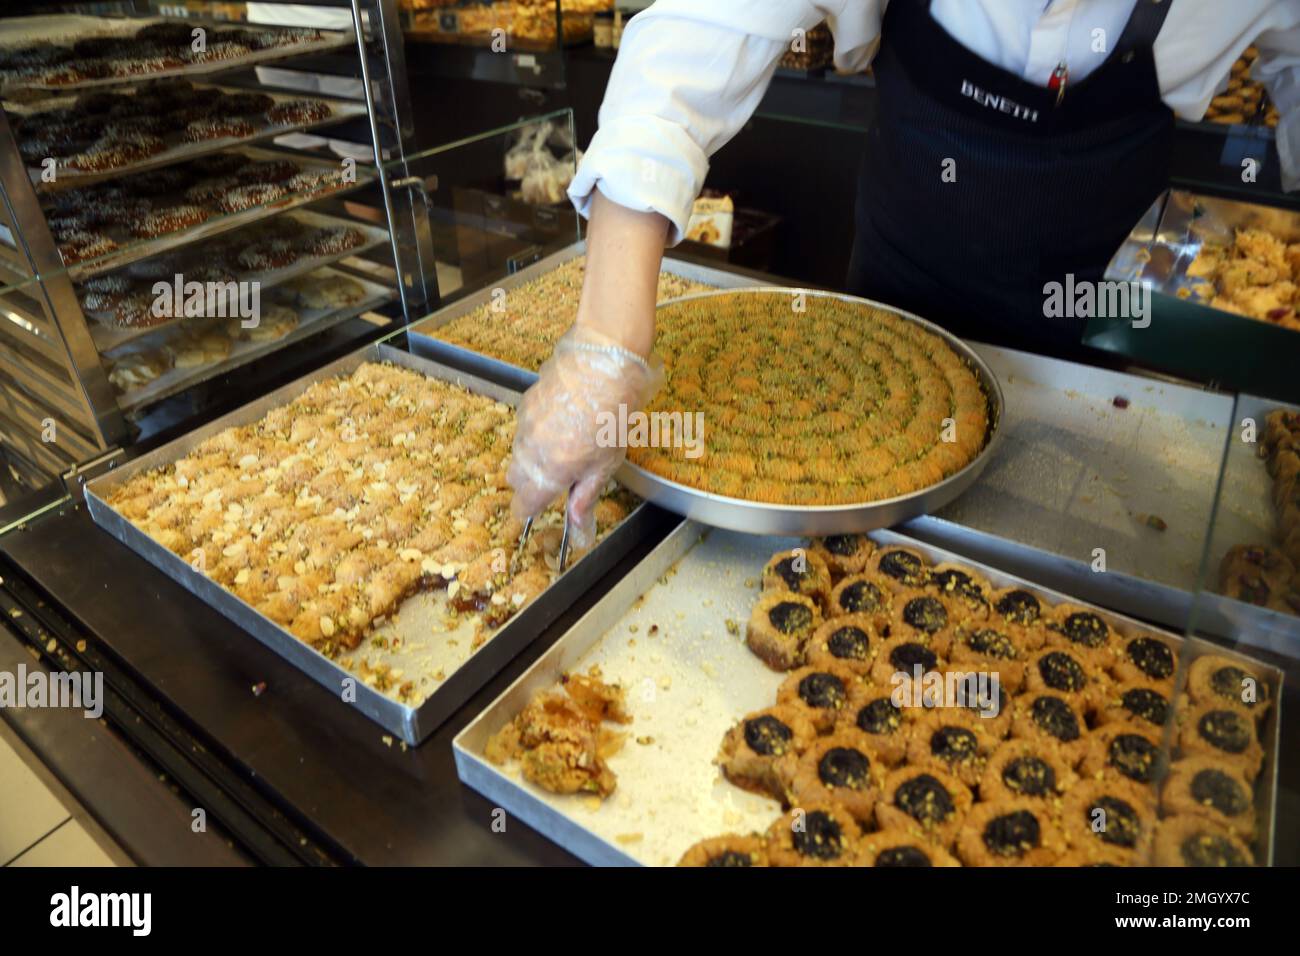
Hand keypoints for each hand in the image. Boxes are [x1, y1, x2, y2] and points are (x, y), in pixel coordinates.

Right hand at [508, 325, 662, 547]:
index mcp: (552, 470)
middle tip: (559, 476)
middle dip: (531, 484)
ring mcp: (525, 423)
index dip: (530, 511)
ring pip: (519, 452)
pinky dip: (537, 431)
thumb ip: (586, 495)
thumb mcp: (607, 462)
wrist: (605, 358)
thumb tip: (577, 529)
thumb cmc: (614, 413)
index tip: (539, 509)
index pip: (523, 504)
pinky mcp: (526, 401)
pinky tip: (562, 419)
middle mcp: (531, 449)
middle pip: (516, 479)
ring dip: (535, 456)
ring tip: (567, 441)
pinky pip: (525, 427)